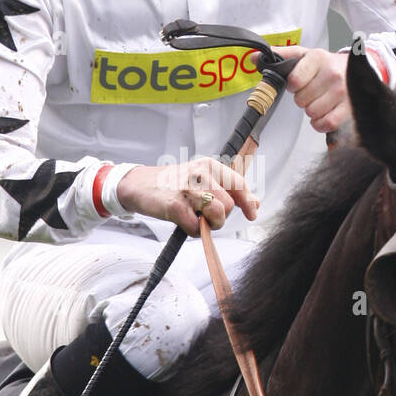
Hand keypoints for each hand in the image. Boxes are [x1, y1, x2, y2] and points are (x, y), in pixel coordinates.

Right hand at [116, 155, 259, 236]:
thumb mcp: (201, 179)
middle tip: (203, 214)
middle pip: (229, 206)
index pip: (238, 184)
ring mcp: (188, 189)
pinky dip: (192, 230)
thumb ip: (227, 190)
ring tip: (195, 218)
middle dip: (220, 216)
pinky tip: (182, 221)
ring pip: (217, 215)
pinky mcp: (176, 206)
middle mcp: (200, 173)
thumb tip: (256, 203)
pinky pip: (197, 228)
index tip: (252, 214)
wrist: (138, 185)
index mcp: (209, 165)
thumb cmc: (173, 185)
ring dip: (209, 224)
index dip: (248, 202)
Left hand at [272, 46, 355, 134]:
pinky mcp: (349, 109)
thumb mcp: (305, 55)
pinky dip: (321, 123)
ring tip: (320, 100)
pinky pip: (326, 123)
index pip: (294, 81)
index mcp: (318, 59)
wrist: (358, 70)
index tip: (299, 82)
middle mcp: (332, 74)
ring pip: (312, 112)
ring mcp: (342, 92)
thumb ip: (281, 55)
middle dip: (303, 98)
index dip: (293, 85)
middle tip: (312, 92)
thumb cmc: (327, 65)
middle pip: (301, 99)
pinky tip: (324, 113)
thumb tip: (253, 57)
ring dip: (312, 110)